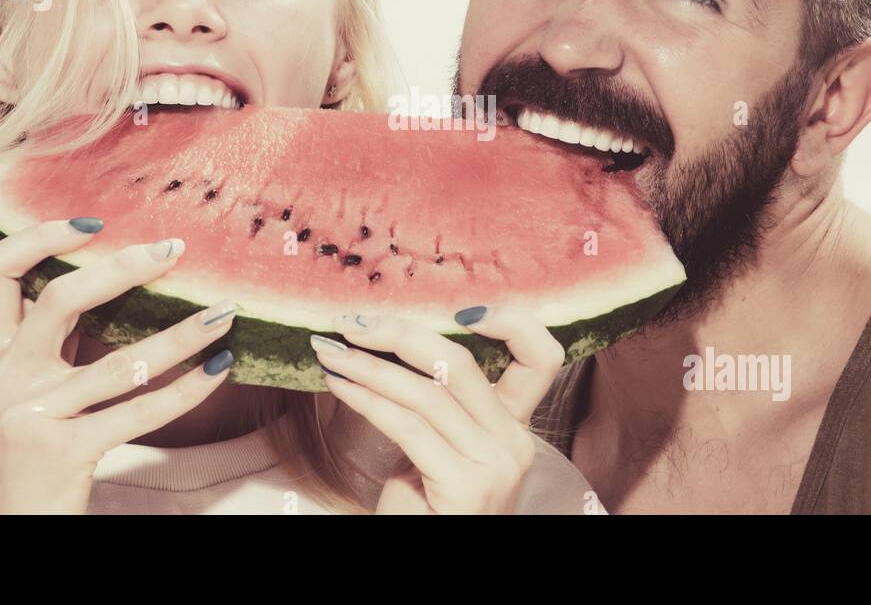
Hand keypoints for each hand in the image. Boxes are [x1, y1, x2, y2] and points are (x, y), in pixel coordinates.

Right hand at [0, 218, 235, 513]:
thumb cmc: (23, 456)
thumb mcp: (17, 394)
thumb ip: (46, 346)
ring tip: (225, 312)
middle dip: (123, 267)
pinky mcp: (62, 452)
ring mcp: (32, 415)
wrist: (1, 530)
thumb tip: (109, 283)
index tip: (94, 221)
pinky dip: (188, 389)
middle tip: (175, 250)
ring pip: (119, 361)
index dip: (37, 237)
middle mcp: (5, 378)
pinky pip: (139, 411)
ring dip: (183, 332)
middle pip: (60, 299)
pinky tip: (220, 370)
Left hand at [310, 306, 565, 513]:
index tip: (456, 305)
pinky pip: (408, 425)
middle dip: (401, 333)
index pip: (541, 357)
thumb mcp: (435, 451)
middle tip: (352, 322)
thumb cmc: (423, 513)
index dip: (510, 320)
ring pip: (429, 391)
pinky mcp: (467, 485)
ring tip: (330, 353)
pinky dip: (367, 398)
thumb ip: (433, 404)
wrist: (427, 565)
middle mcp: (516, 443)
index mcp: (515, 429)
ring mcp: (497, 465)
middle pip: (464, 362)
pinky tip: (338, 386)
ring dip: (369, 365)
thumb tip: (383, 341)